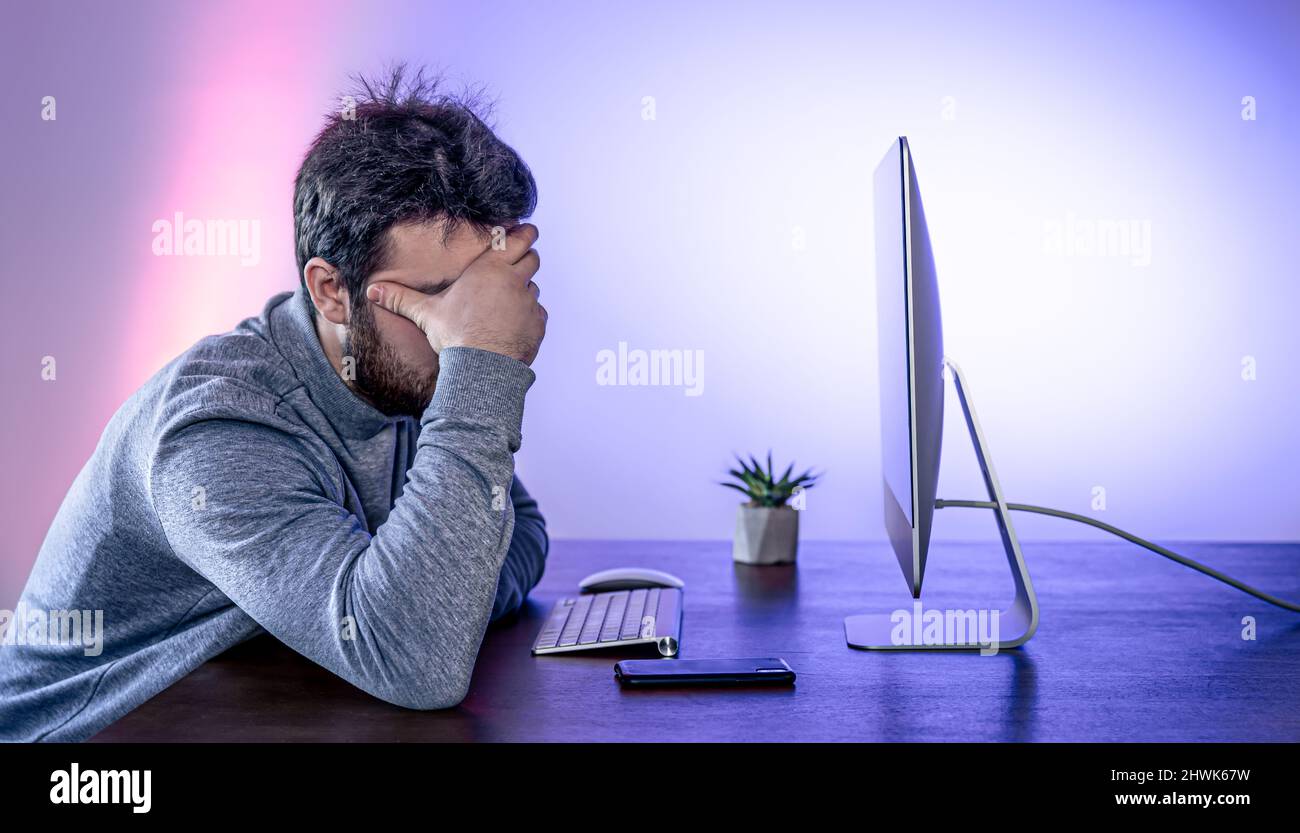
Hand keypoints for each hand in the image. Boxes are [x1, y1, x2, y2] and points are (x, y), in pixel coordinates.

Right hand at [365, 224, 546, 364]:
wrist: (481, 367)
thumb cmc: (455, 336)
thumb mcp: (426, 313)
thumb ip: (401, 298)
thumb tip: (371, 291)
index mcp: (490, 268)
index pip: (518, 239)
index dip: (524, 233)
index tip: (526, 230)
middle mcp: (514, 281)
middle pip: (532, 258)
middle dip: (527, 256)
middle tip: (519, 259)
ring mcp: (529, 303)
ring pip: (534, 287)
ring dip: (524, 289)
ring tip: (508, 299)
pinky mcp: (537, 324)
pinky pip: (538, 313)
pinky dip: (529, 316)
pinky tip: (513, 324)